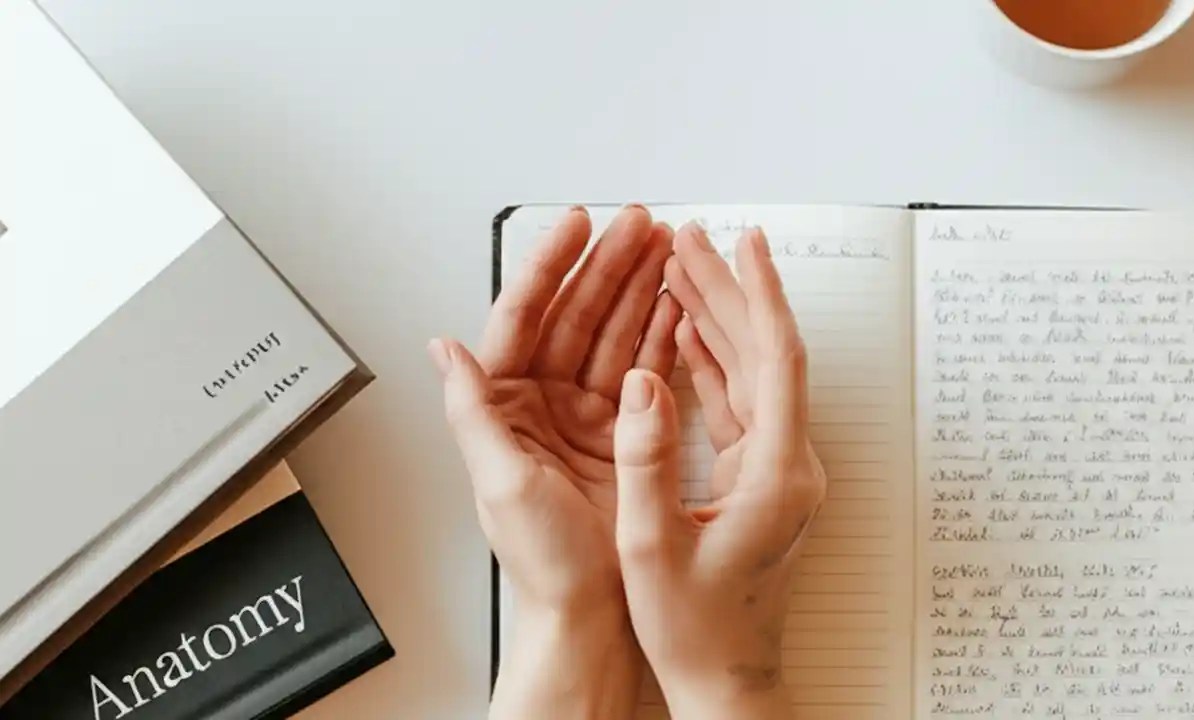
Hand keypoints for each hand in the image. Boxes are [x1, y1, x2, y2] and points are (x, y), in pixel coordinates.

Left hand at [430, 205, 680, 719]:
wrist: (595, 614)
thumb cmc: (545, 564)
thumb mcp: (498, 483)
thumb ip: (473, 411)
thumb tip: (444, 349)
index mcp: (504, 407)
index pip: (525, 317)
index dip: (551, 266)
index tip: (576, 225)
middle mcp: (544, 403)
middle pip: (577, 314)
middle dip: (608, 264)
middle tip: (638, 223)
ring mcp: (588, 413)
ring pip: (615, 331)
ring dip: (639, 287)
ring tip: (665, 247)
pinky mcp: (626, 430)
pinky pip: (644, 366)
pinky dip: (662, 332)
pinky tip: (676, 301)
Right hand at [613, 224, 825, 719]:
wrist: (726, 676)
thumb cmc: (696, 627)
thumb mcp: (653, 544)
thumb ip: (646, 459)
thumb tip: (642, 383)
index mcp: (774, 473)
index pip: (777, 359)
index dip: (759, 294)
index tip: (745, 245)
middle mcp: (787, 464)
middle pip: (764, 353)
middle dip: (728, 291)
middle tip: (692, 240)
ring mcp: (777, 469)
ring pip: (752, 373)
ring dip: (718, 320)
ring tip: (683, 271)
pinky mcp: (760, 478)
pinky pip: (739, 403)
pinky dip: (713, 363)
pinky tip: (689, 337)